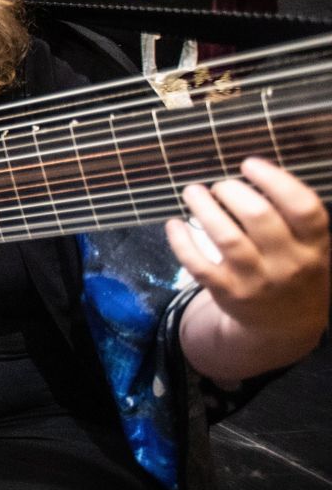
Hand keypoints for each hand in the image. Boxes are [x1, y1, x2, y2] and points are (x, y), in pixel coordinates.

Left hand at [168, 156, 329, 370]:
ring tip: (193, 192)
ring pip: (226, 238)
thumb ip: (289, 217)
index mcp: (315, 246)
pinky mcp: (228, 294)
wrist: (284, 326)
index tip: (248, 164)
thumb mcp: (309, 247)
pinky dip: (182, 242)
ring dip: (204, 209)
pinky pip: (199, 265)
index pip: (304, 208)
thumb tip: (250, 172)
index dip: (275, 180)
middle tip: (220, 185)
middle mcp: (289, 263)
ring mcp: (258, 281)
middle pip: (259, 217)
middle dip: (232, 191)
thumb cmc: (293, 270)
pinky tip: (174, 224)